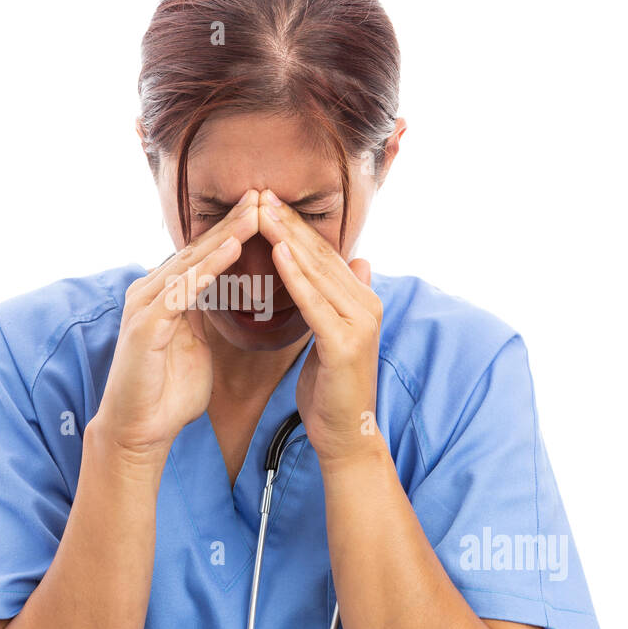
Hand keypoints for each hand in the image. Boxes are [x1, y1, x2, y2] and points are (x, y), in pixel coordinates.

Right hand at [96, 189, 259, 459]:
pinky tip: (232, 250)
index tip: (267, 209)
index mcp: (165, 295)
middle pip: (197, 248)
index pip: (204, 254)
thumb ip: (207, 318)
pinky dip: (208, 269)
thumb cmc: (168, 393)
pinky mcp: (146, 325)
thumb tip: (228, 300)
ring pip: (191, 262)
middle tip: (264, 193)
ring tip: (256, 212)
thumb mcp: (197, 345)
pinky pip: (182, 289)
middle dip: (232, 221)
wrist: (139, 431)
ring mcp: (145, 305)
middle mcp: (151, 291)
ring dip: (225, 236)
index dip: (234, 231)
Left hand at [258, 189, 383, 464]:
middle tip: (261, 192)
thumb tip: (359, 262)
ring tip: (262, 210)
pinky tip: (277, 252)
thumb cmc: (333, 391)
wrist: (346, 436)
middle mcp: (366, 305)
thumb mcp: (336, 337)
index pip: (324, 255)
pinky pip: (313, 302)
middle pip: (320, 255)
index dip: (296, 226)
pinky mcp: (345, 343)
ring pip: (316, 272)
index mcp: (362, 301)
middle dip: (289, 223)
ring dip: (287, 238)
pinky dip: (294, 276)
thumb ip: (342, 299)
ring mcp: (358, 323)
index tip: (268, 201)